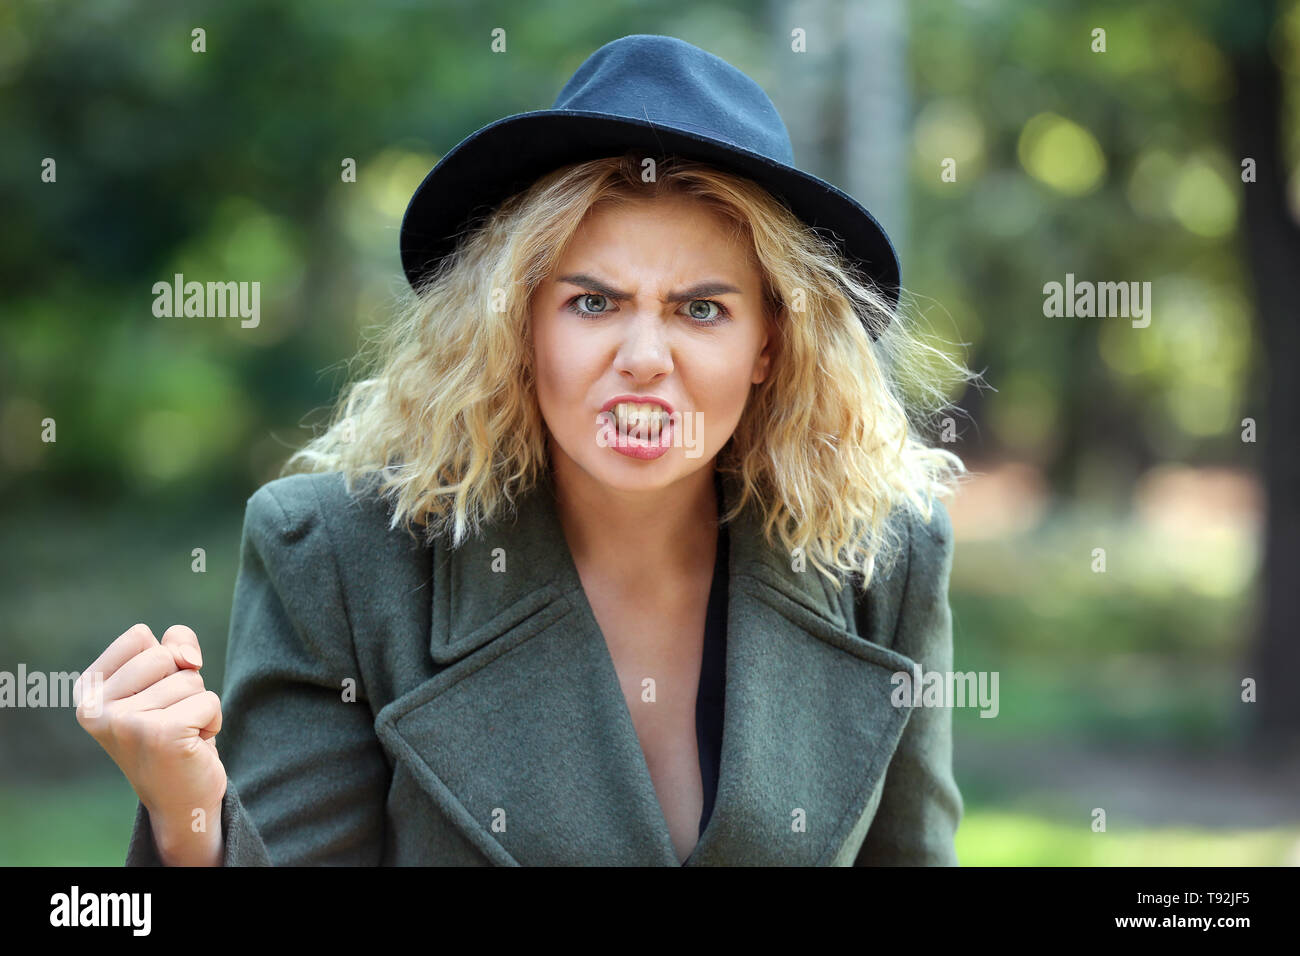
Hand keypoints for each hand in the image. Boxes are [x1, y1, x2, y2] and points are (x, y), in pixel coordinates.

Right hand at [76, 623, 226, 864]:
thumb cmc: (173, 733)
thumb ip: (175, 646)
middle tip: (171, 719)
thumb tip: (187, 656)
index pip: (139, 636)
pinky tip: (193, 745)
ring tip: (180, 735)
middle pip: (165, 654)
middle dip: (183, 682)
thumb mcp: (167, 679)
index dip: (163, 659)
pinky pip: (209, 700)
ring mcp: (125, 722)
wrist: (180, 800)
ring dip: (197, 705)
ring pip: (191, 678)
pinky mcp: (161, 734)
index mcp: (87, 691)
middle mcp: (96, 709)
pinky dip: (213, 720)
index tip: (154, 697)